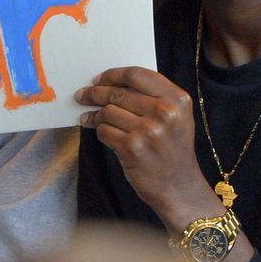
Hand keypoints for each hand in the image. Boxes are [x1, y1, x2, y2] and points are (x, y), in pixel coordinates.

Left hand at [76, 66, 222, 225]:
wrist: (179, 187)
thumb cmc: (172, 149)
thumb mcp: (176, 116)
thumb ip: (152, 96)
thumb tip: (110, 82)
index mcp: (177, 99)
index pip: (137, 74)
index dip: (113, 75)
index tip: (99, 79)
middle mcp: (165, 112)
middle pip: (118, 92)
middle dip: (94, 93)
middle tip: (82, 95)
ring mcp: (148, 131)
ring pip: (107, 111)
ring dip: (94, 115)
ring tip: (88, 117)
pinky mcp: (132, 148)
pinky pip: (104, 131)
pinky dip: (99, 131)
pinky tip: (99, 132)